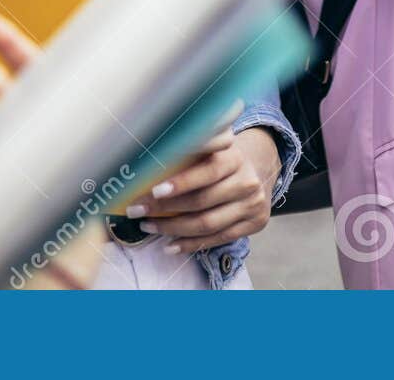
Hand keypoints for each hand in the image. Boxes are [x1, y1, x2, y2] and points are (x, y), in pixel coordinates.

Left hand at [125, 126, 280, 255]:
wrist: (256, 173)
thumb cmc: (221, 161)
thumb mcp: (211, 149)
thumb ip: (189, 154)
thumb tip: (145, 165)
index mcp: (235, 158)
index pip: (208, 171)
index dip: (182, 183)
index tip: (154, 190)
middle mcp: (247, 182)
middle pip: (203, 201)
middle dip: (165, 209)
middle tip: (137, 210)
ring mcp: (252, 205)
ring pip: (208, 224)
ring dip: (173, 229)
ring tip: (148, 227)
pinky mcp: (254, 224)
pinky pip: (218, 239)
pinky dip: (190, 244)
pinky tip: (170, 245)